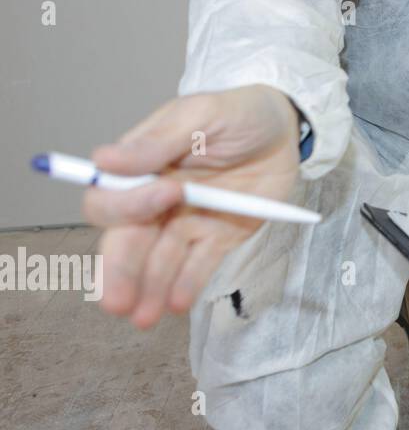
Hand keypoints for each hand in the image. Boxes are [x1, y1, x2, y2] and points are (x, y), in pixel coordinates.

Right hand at [80, 85, 302, 328]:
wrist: (286, 128)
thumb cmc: (238, 113)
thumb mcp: (201, 114)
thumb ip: (156, 141)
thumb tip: (101, 160)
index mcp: (142, 168)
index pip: (111, 198)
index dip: (129, 204)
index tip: (169, 192)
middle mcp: (157, 200)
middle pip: (127, 241)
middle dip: (119, 271)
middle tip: (116, 302)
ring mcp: (188, 221)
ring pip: (158, 261)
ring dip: (148, 288)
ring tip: (143, 316)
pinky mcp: (218, 237)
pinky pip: (198, 266)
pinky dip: (187, 284)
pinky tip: (176, 303)